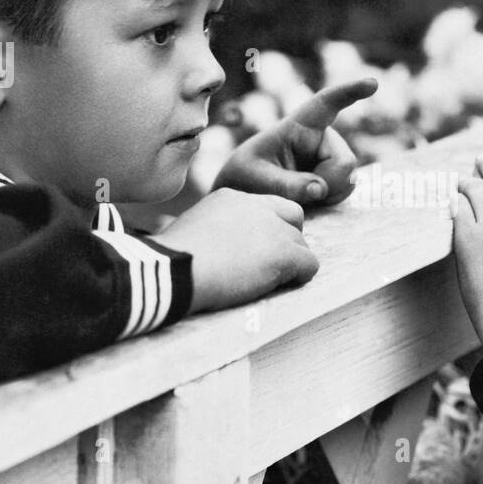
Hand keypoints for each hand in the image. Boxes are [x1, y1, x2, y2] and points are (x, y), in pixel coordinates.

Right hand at [155, 188, 318, 311]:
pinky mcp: (285, 253)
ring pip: (302, 243)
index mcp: (232, 198)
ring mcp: (274, 229)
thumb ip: (213, 228)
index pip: (267, 205)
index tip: (259, 246)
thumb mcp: (192, 228)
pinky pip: (310, 264)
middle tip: (274, 262)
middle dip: (289, 237)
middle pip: (293, 217)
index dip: (269, 226)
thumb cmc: (172, 259)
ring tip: (270, 281)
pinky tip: (283, 285)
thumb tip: (213, 247)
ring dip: (291, 262)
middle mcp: (257, 207)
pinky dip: (301, 276)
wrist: (177, 270)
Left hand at [213, 78, 377, 206]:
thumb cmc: (246, 177)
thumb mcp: (255, 180)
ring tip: (298, 192)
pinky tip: (311, 198)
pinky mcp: (337, 175)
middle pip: (344, 161)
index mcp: (299, 126)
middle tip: (294, 191)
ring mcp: (332, 157)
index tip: (372, 84)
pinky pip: (347, 190)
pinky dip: (331, 200)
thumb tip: (320, 189)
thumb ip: (286, 185)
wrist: (248, 194)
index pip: (326, 104)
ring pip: (348, 178)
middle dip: (327, 182)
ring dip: (326, 194)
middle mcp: (322, 137)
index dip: (350, 92)